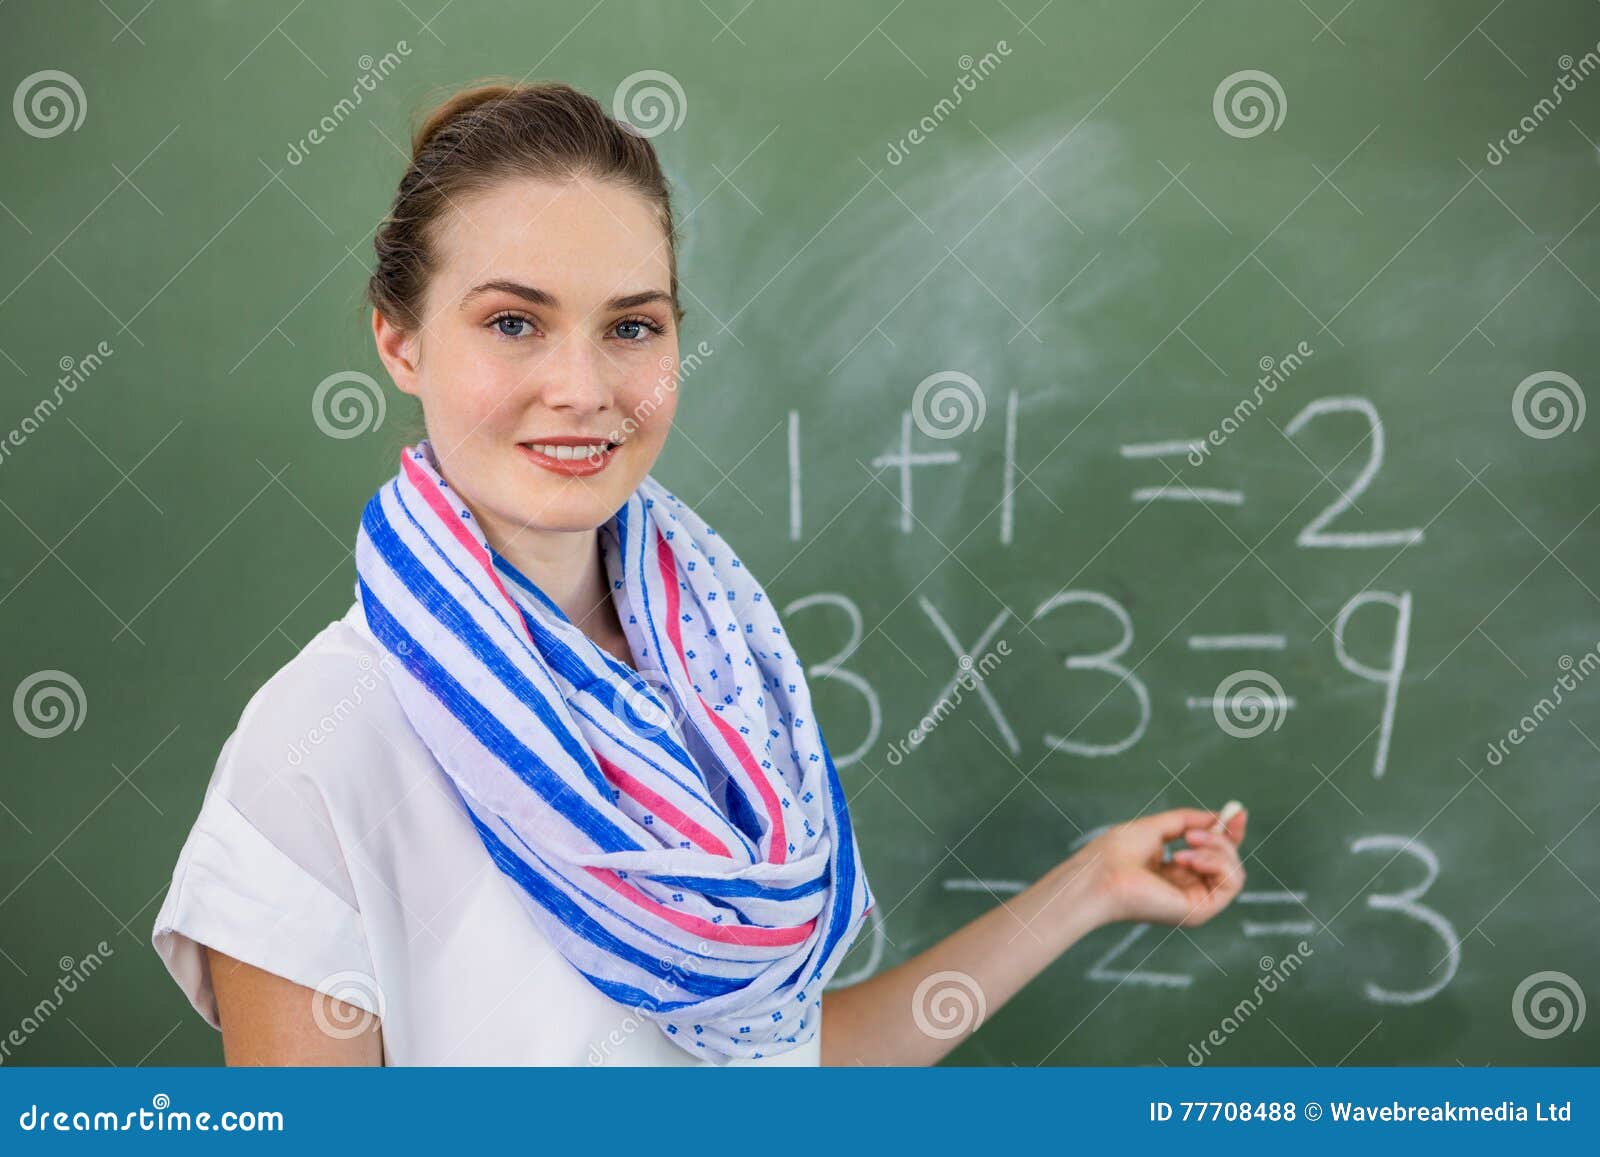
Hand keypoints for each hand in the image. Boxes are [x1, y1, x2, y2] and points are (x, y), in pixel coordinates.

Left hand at [1075, 806, 1247, 927]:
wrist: (1099, 876)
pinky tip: (1186, 858)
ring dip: (1217, 848)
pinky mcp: (1199, 912)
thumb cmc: (1116, 853)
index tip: (1237, 812)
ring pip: (1234, 871)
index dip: (1228, 833)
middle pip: (1229, 861)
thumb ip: (1189, 821)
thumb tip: (1221, 816)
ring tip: (1187, 843)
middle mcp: (1187, 890)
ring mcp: (1194, 902)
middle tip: (1194, 831)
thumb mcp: (1156, 827)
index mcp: (1174, 873)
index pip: (1214, 855)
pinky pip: (1230, 883)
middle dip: (1222, 838)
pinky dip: (1215, 862)